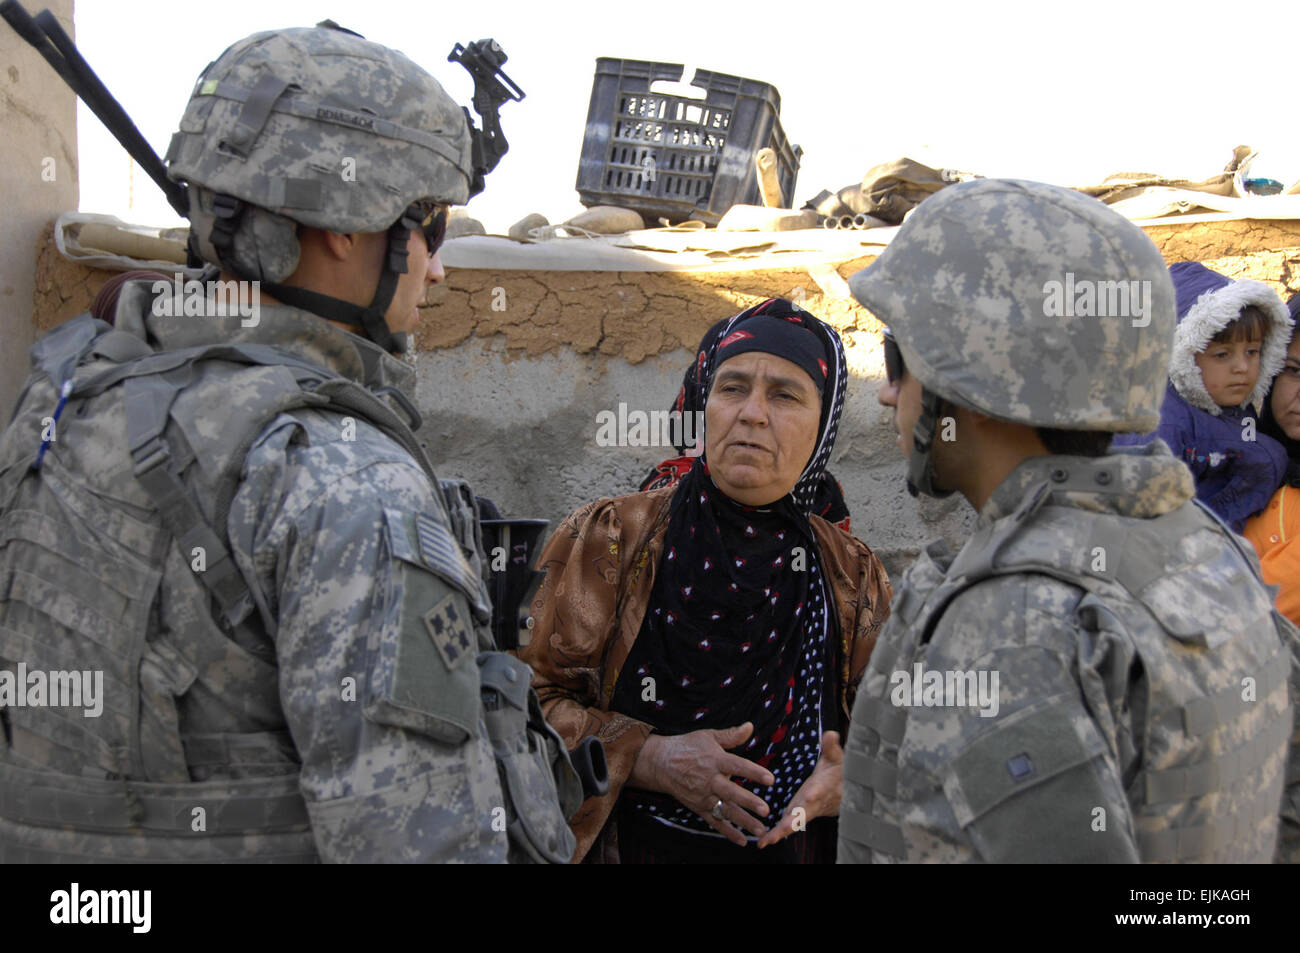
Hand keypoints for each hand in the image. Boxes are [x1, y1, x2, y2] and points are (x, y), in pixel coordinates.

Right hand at [630, 722, 774, 845]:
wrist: (660, 763)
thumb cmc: (687, 747)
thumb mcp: (708, 736)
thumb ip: (731, 735)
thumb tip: (750, 726)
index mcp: (714, 760)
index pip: (737, 766)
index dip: (754, 772)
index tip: (771, 779)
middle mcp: (709, 779)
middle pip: (731, 792)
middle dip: (748, 802)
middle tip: (766, 810)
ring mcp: (703, 795)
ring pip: (725, 810)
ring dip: (743, 821)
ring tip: (760, 830)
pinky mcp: (698, 807)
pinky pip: (714, 821)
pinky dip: (727, 832)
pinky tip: (742, 840)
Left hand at [756, 731, 842, 848]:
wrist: (845, 794)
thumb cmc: (838, 772)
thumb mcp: (836, 758)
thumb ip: (831, 747)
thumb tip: (831, 733)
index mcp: (825, 786)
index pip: (822, 788)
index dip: (817, 792)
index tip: (811, 795)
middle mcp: (816, 802)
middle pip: (806, 812)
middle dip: (795, 820)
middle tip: (784, 827)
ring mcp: (807, 811)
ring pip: (796, 823)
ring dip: (782, 831)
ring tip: (768, 840)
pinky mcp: (799, 815)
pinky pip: (789, 826)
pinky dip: (778, 834)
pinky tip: (764, 841)